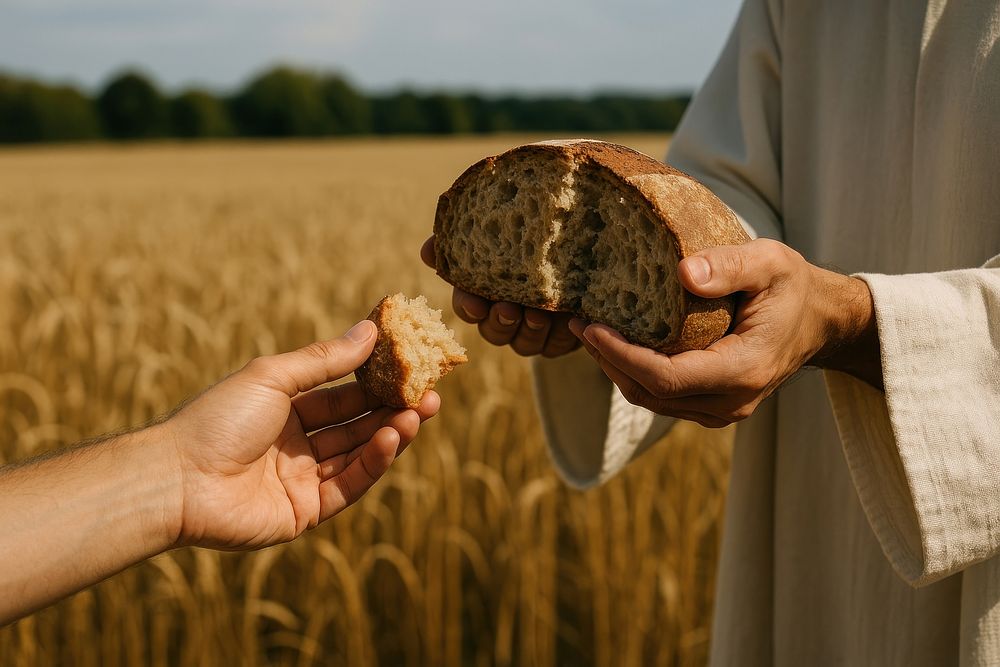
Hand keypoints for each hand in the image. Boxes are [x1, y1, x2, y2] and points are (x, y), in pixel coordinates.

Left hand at [164, 320, 439, 549]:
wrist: (177, 480)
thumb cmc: (217, 420)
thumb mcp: (274, 377)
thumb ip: (325, 359)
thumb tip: (369, 328)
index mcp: (287, 411)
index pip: (344, 395)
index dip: (377, 383)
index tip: (411, 367)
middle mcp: (298, 445)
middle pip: (357, 425)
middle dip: (395, 409)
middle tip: (431, 393)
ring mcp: (302, 480)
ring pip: (359, 454)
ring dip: (392, 433)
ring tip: (420, 413)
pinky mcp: (306, 513)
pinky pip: (348, 485)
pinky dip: (373, 463)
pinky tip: (393, 438)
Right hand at [420, 237, 579, 356]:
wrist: (579, 230)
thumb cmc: (532, 226)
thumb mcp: (500, 221)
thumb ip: (463, 236)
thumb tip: (426, 252)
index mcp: (485, 291)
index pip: (468, 306)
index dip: (469, 307)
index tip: (475, 301)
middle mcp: (505, 314)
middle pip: (494, 331)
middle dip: (500, 322)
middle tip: (510, 308)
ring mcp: (533, 329)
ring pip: (524, 343)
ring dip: (530, 332)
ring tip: (539, 314)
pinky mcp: (562, 337)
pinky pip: (557, 345)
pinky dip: (562, 335)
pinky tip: (569, 318)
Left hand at [571, 239, 880, 427]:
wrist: (818, 321)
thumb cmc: (791, 287)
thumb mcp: (771, 262)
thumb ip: (730, 266)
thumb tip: (683, 274)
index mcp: (743, 369)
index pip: (666, 376)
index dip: (621, 355)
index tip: (589, 326)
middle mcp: (732, 401)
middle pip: (650, 394)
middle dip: (608, 360)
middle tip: (578, 323)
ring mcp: (723, 411)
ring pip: (652, 401)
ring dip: (616, 369)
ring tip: (587, 331)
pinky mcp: (713, 407)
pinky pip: (663, 398)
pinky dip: (634, 374)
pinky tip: (615, 344)